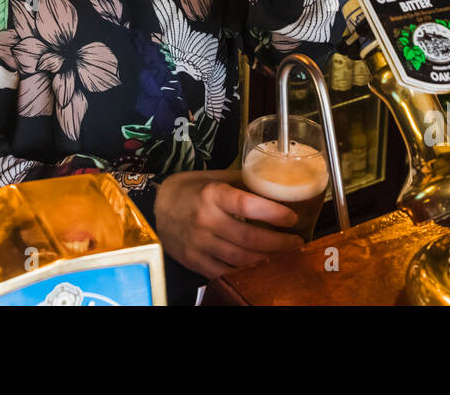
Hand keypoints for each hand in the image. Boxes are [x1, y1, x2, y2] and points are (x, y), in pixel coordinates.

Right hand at [154, 170, 303, 279]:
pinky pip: (226, 272)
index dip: (273, 212)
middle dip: (279, 242)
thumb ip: (240, 181)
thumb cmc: (186, 190)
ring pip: (241, 259)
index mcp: (212, 194)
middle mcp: (206, 221)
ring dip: (267, 259)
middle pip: (249, 237)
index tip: (292, 217)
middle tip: (296, 241)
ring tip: (284, 255)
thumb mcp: (211, 177)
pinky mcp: (195, 262)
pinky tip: (259, 267)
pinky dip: (245, 272)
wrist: (153, 209)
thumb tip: (271, 182)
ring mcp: (200, 244)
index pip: (248, 205)